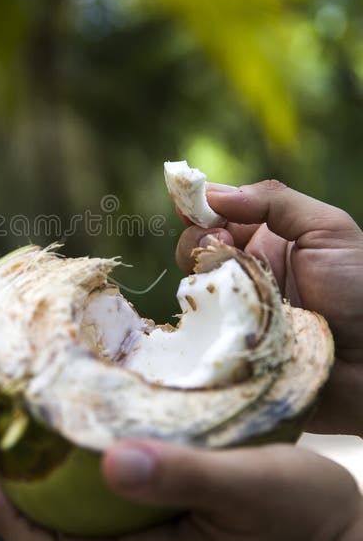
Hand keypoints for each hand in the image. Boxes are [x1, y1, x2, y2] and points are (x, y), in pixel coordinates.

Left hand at [0, 441, 362, 540]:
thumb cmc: (311, 524)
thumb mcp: (248, 487)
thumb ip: (180, 475)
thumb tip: (106, 462)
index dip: (11, 521)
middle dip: (28, 506)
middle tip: (12, 446)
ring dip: (64, 501)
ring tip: (49, 443)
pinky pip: (125, 535)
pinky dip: (101, 502)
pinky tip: (110, 458)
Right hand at [175, 180, 362, 434]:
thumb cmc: (360, 291)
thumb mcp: (328, 230)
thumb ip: (275, 201)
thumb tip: (213, 194)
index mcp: (268, 241)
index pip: (218, 217)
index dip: (201, 211)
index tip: (193, 212)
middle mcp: (246, 273)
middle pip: (196, 249)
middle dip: (198, 243)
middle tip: (221, 249)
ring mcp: (234, 311)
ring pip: (193, 287)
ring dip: (203, 278)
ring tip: (229, 288)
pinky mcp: (229, 346)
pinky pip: (198, 329)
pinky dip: (200, 318)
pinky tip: (218, 315)